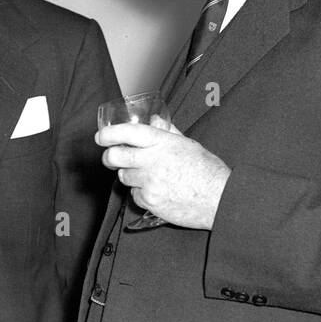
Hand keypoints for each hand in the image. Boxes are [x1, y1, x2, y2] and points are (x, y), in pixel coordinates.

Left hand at [97, 121, 229, 228]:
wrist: (220, 200)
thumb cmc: (208, 171)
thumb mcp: (189, 145)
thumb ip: (169, 132)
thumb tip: (155, 120)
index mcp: (163, 142)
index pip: (129, 132)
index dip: (110, 133)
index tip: (100, 136)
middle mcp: (153, 160)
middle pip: (116, 156)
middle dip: (109, 157)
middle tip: (111, 158)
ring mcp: (150, 181)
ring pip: (124, 176)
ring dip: (130, 176)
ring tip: (148, 177)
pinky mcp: (150, 200)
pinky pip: (134, 195)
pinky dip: (140, 194)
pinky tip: (156, 192)